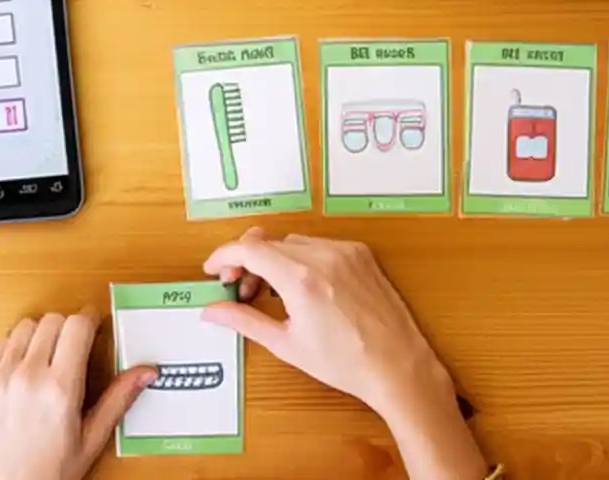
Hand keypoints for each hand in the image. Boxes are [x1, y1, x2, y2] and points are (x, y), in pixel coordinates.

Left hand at [0, 309, 155, 479]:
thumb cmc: (48, 472)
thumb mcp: (91, 438)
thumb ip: (119, 398)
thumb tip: (146, 373)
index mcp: (60, 389)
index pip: (77, 325)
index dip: (90, 319)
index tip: (95, 324)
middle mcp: (28, 377)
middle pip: (52, 320)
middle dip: (68, 326)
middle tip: (75, 344)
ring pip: (25, 326)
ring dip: (40, 333)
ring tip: (49, 355)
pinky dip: (14, 346)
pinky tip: (24, 365)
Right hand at [200, 229, 450, 417]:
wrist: (397, 365)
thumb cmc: (345, 362)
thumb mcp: (286, 344)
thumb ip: (245, 320)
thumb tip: (212, 311)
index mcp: (300, 279)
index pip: (248, 249)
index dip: (223, 256)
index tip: (214, 270)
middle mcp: (323, 257)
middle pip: (268, 243)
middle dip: (247, 263)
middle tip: (241, 291)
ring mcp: (345, 252)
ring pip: (292, 243)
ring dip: (274, 260)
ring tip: (273, 293)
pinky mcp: (361, 254)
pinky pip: (319, 246)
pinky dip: (302, 259)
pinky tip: (303, 288)